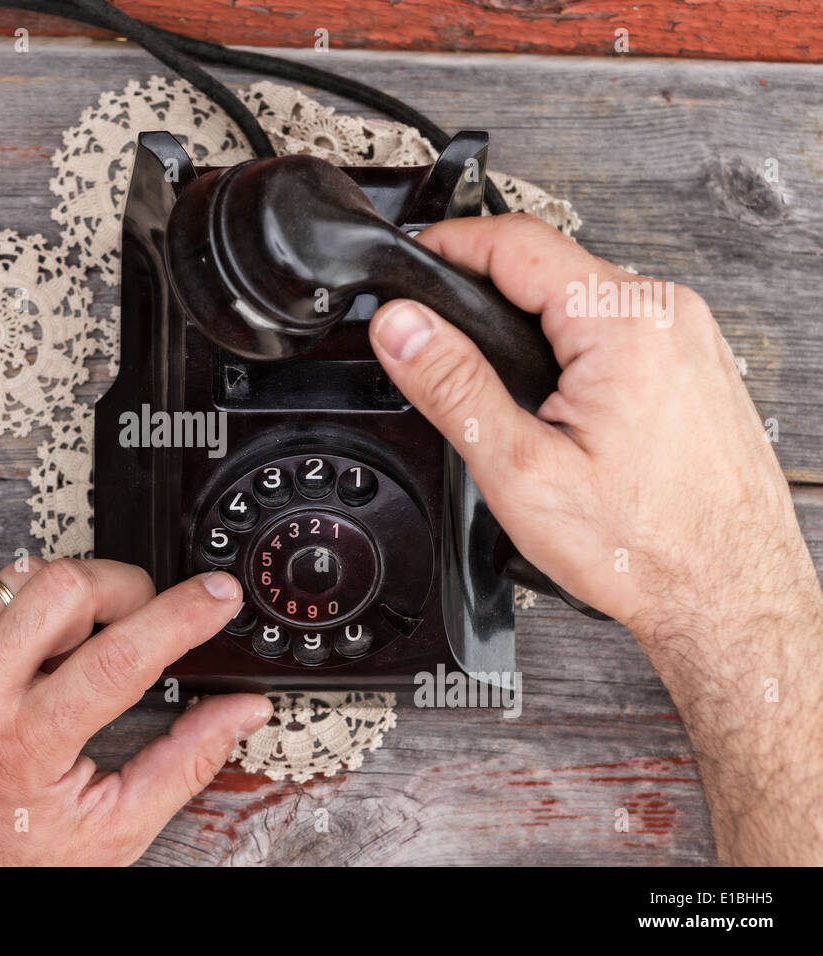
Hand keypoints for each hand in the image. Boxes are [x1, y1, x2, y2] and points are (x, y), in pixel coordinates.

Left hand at [0, 559, 270, 865]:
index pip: (121, 655)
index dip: (182, 615)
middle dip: (122, 588)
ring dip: (68, 595)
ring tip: (74, 643)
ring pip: (22, 575)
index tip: (216, 594)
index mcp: (24, 745)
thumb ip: (183, 764)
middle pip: (66, 586)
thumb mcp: (105, 832)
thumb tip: (239, 713)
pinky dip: (16, 604)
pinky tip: (23, 647)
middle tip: (136, 619)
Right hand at [368, 213, 822, 863]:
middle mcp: (666, 314)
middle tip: (435, 332)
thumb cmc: (645, 545)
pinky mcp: (691, 361)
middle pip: (547, 265)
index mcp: (624, 323)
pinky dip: (568, 348)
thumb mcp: (520, 467)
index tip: (409, 259)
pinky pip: (613, 327)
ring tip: (494, 385)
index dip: (447, 244)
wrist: (726, 595)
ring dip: (526, 324)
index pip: (515, 242)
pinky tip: (553, 405)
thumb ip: (452, 385)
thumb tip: (402, 327)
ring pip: (578, 298)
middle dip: (483, 294)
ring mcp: (686, 336)